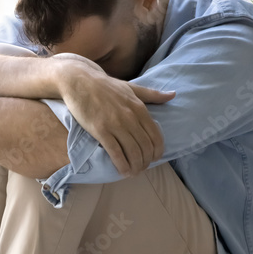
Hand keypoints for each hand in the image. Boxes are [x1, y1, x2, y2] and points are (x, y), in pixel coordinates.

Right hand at [53, 53, 175, 176]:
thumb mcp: (132, 88)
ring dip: (135, 166)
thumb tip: (173, 95)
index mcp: (140, 108)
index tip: (154, 159)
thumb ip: (152, 94)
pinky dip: (122, 165)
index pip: (156, 136)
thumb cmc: (106, 86)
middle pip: (145, 147)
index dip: (157, 152)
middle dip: (146, 162)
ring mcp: (115, 124)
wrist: (80, 81)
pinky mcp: (100, 130)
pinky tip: (122, 171)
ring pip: (133, 152)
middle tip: (141, 168)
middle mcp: (130, 117)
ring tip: (132, 172)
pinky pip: (115, 153)